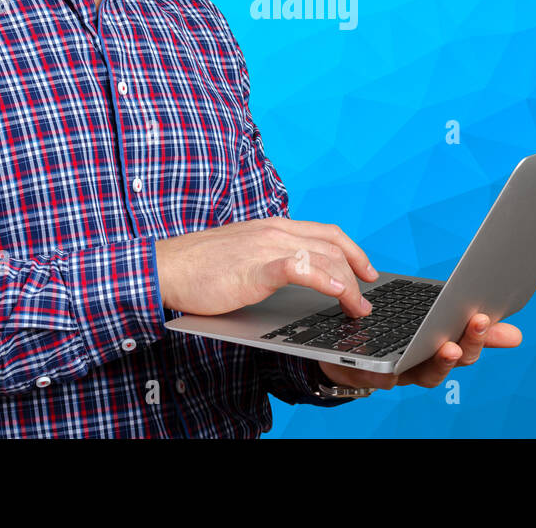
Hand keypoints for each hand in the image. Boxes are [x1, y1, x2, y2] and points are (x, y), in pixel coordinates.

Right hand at [155, 218, 377, 318]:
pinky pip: (298, 268)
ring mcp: (265, 248)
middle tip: (369, 296)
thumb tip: (294, 276)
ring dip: (348, 285)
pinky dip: (324, 278)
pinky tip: (338, 293)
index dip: (353, 250)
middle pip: (333, 244)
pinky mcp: (254, 269)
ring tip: (359, 307)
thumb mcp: (244, 255)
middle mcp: (275, 232)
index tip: (368, 272)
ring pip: (322, 258)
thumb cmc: (199, 266)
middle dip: (359, 269)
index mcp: (273, 228)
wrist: (166, 268)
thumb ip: (270, 259)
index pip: (326, 232)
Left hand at [318, 312, 521, 389]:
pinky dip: (391, 373)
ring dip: (441, 362)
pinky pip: (384, 377)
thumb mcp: (430, 321)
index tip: (504, 325)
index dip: (488, 336)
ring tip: (449, 348)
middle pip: (456, 359)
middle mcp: (428, 364)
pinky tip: (395, 365)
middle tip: (478, 321)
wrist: (349, 354)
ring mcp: (404, 372)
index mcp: (442, 346)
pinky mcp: (374, 375)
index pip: (472, 343)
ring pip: (428, 375)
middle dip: (470, 342)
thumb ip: (468, 326)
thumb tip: (515, 334)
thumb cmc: (396, 335)